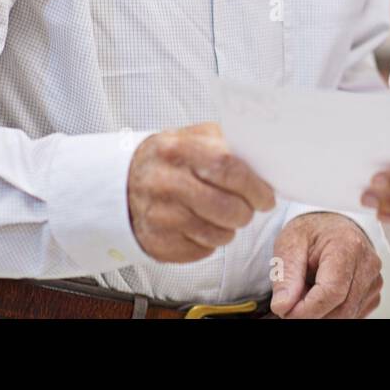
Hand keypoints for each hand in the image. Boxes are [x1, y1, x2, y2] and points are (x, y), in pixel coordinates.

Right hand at [126, 123, 275, 262]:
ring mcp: (159, 217)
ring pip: (218, 234)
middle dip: (247, 211)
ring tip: (221, 214)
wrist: (123, 183)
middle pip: (226, 207)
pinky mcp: (158, 243)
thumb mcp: (193, 139)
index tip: (266, 197)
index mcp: (179, 150)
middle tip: (249, 207)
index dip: (255, 187)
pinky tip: (199, 225)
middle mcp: (166, 183)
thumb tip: (267, 162)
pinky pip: (202, 251)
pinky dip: (210, 241)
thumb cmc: (170, 160)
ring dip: (230, 228)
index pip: (228, 168)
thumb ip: (226, 145)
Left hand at [270, 212, 382, 317]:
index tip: (285, 311)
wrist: (330, 228)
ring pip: (346, 316)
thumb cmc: (311, 233)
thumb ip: (285, 275)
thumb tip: (283, 306)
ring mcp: (374, 280)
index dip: (307, 309)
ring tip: (306, 294)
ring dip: (321, 314)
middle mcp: (368, 263)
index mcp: (348, 245)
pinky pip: (351, 315)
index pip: (332, 291)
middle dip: (312, 314)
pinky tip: (321, 297)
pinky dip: (331, 313)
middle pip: (342, 308)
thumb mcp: (289, 244)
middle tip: (291, 304)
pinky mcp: (374, 294)